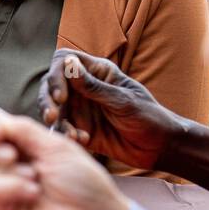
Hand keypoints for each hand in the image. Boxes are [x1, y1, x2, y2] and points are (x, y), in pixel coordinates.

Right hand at [0, 107, 130, 209]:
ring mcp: (3, 182)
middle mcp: (8, 159)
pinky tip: (32, 193)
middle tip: (13, 155)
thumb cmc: (83, 183)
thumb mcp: (56, 147)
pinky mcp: (2, 204)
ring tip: (33, 178)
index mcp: (22, 141)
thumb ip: (23, 129)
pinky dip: (10, 188)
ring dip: (4, 170)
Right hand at [39, 49, 184, 170]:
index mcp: (96, 72)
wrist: (161, 148)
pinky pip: (63, 129)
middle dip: (48, 100)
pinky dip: (66, 134)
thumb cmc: (149, 116)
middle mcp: (83, 88)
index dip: (56, 74)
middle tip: (53, 116)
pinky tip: (81, 140)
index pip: (64, 61)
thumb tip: (67, 63)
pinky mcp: (80, 128)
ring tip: (69, 134)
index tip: (61, 94)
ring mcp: (80, 108)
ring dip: (55, 120)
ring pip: (53, 108)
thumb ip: (93, 86)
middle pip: (52, 85)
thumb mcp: (122, 100)